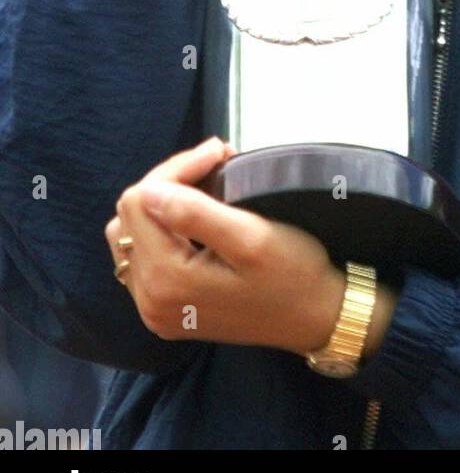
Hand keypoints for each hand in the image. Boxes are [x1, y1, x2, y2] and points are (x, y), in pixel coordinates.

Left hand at [105, 137, 347, 355]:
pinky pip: (144, 258)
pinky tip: (196, 220)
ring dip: (162, 204)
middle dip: (170, 182)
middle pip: (130, 216)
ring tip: (205, 189)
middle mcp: (150, 300)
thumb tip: (149, 191)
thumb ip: (195, 213)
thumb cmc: (294, 275)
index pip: (140, 200)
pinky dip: (163, 230)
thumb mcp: (252, 237)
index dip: (177, 169)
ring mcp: (155, 309)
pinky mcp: (166, 310)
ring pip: (130, 235)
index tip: (219, 155)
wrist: (316, 317)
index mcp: (167, 280)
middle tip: (216, 166)